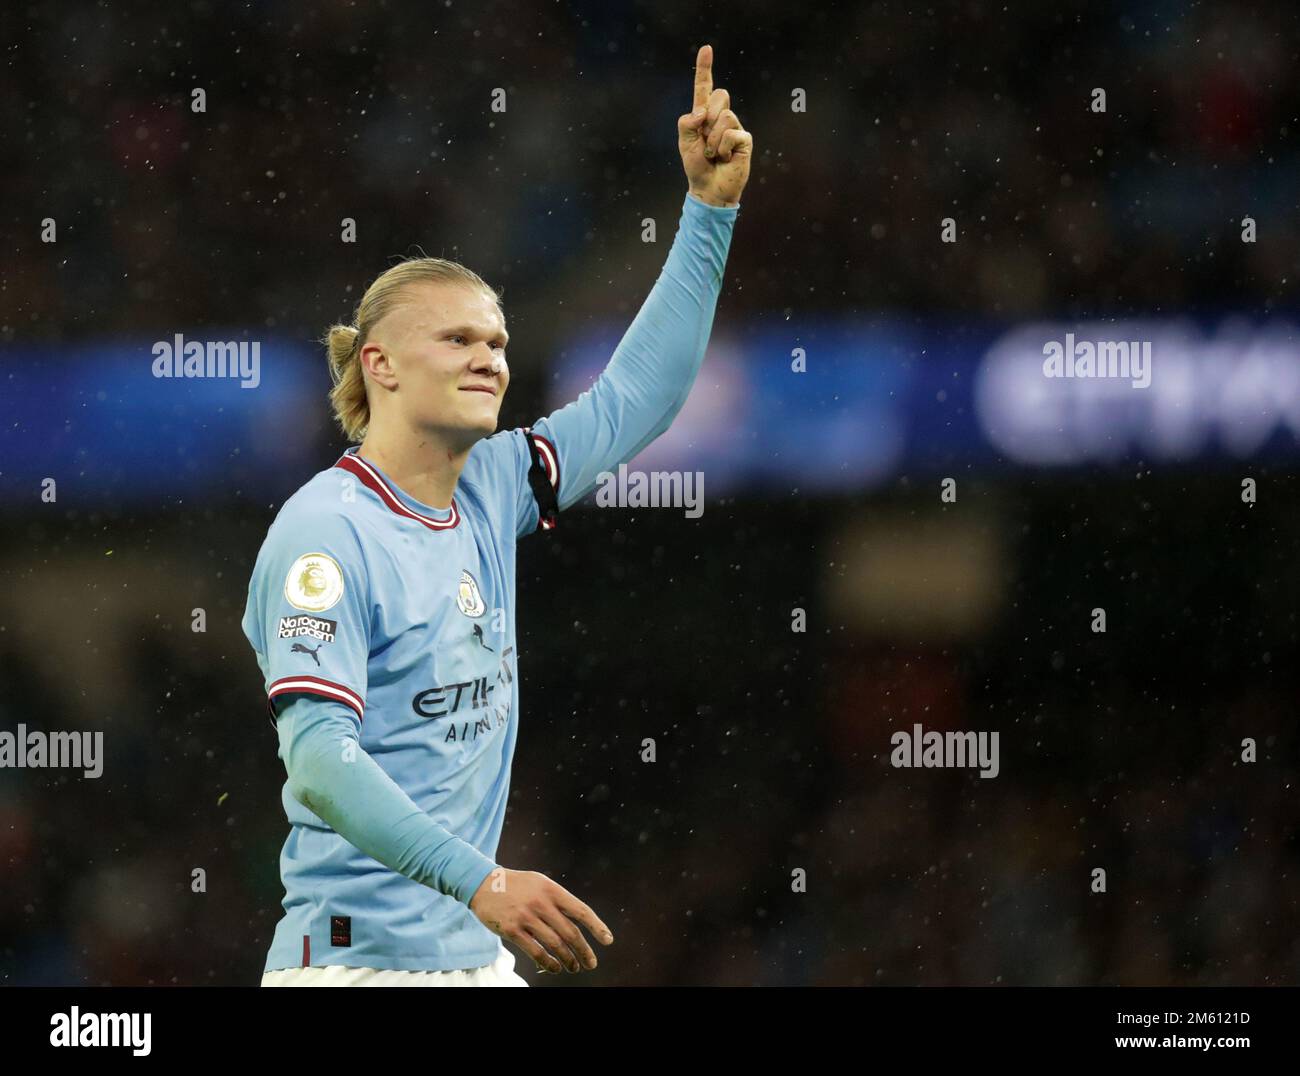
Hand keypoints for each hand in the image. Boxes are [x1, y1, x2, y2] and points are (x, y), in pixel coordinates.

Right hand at [469, 867, 613, 973]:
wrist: (483, 883)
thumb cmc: (517, 885)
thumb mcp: (540, 882)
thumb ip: (557, 900)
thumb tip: (577, 923)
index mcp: (552, 890)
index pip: (581, 910)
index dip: (597, 927)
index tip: (608, 941)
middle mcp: (541, 903)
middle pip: (570, 932)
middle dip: (583, 951)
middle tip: (591, 963)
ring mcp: (526, 917)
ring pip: (555, 945)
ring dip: (568, 960)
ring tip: (573, 967)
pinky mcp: (512, 930)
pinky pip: (536, 951)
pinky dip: (548, 963)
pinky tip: (555, 968)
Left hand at [678, 44, 752, 207]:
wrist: (709, 189)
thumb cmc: (697, 166)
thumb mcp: (684, 143)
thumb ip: (687, 122)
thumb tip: (702, 111)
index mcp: (704, 115)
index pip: (704, 88)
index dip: (705, 68)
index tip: (706, 49)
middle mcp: (721, 117)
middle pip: (720, 95)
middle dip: (709, 116)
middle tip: (706, 139)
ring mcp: (735, 127)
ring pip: (725, 116)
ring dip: (713, 139)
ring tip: (714, 153)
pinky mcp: (745, 139)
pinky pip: (731, 133)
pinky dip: (722, 147)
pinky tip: (724, 157)